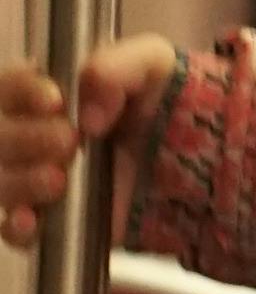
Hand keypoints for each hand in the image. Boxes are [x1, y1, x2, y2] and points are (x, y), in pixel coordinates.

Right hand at [0, 35, 177, 250]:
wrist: (198, 158)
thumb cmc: (166, 100)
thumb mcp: (152, 64)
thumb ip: (116, 66)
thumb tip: (87, 113)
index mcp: (46, 92)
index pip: (9, 86)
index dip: (21, 92)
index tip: (56, 102)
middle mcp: (31, 133)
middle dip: (24, 137)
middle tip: (69, 141)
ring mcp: (36, 178)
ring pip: (0, 180)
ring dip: (20, 180)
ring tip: (59, 179)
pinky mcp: (53, 219)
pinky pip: (13, 229)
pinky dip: (15, 226)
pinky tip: (31, 220)